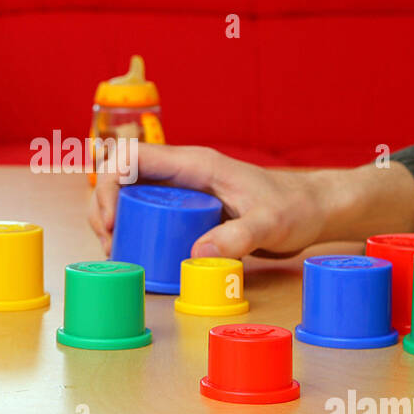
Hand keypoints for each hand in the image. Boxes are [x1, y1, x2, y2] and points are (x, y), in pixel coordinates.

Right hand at [88, 143, 324, 258]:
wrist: (311, 210)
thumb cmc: (293, 208)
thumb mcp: (269, 225)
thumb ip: (238, 237)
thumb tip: (196, 255)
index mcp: (194, 164)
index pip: (132, 158)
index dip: (109, 184)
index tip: (112, 221)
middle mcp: (181, 173)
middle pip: (121, 177)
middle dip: (103, 207)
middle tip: (109, 244)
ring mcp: (182, 191)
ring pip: (129, 196)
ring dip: (112, 220)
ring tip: (115, 251)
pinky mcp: (186, 210)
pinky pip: (147, 213)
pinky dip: (132, 230)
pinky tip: (134, 253)